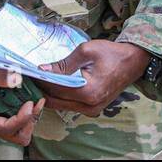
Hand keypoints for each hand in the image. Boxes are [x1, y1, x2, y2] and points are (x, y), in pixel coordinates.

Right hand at [0, 52, 46, 146]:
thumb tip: (15, 79)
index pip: (5, 129)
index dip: (21, 119)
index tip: (30, 104)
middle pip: (16, 137)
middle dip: (29, 122)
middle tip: (36, 103)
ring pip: (20, 133)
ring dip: (31, 119)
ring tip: (36, 101)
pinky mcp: (1, 117)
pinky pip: (19, 124)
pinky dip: (28, 115)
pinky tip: (31, 99)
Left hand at [34, 40, 149, 116]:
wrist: (133, 61)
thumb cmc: (111, 53)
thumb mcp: (86, 51)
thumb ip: (64, 63)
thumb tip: (42, 69)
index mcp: (88, 91)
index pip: (55, 88)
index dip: (40, 80)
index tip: (29, 72)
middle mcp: (89, 106)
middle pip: (55, 100)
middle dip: (42, 88)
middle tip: (31, 76)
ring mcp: (91, 110)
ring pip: (61, 105)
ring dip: (50, 93)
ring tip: (40, 79)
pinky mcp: (92, 109)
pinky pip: (70, 105)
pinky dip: (60, 96)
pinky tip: (54, 85)